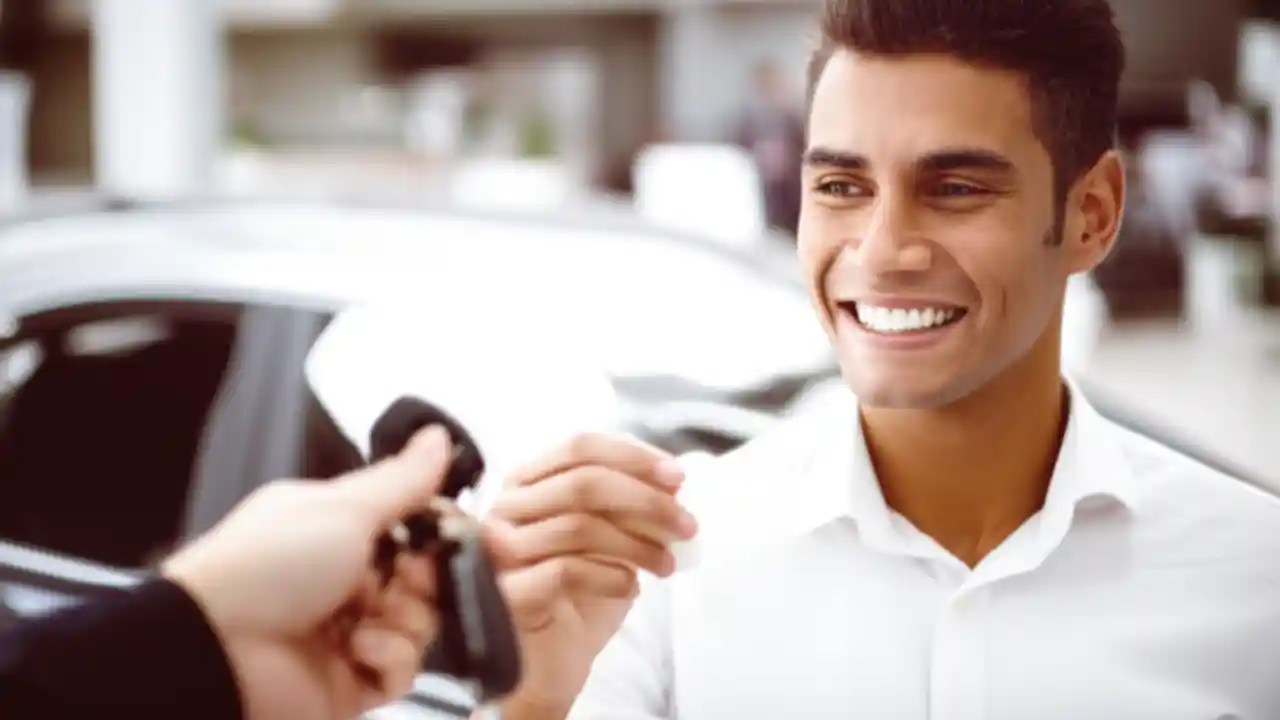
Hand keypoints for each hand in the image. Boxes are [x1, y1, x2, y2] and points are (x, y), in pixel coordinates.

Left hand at [163, 425, 452, 719]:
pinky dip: (389, 657)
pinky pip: (401, 670)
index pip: (411, 525)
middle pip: (425, 578)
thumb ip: (402, 480)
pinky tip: (358, 649)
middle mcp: (348, 580)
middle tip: (407, 576)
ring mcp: (350, 634)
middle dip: (426, 577)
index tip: (453, 529)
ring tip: (369, 618)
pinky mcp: (353, 683)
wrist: (215, 649)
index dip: (438, 528)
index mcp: (338, 531)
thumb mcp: (343, 508)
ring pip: (420, 624)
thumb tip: (440, 434)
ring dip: (406, 618)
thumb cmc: (273, 562)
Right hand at [485, 433, 697, 718]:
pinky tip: (631, 588)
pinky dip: (611, 575)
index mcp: (528, 481)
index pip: (580, 446)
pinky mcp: (507, 593)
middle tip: (687, 526)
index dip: (634, 457)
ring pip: (579, 525)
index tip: (678, 478)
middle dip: (646, 500)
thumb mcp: (611, 539)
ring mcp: (499, 550)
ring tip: (666, 565)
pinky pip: (566, 570)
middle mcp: (506, 508)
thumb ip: (630, 506)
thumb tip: (674, 484)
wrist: (551, 663)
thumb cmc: (580, 595)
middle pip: (583, 482)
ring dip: (637, 543)